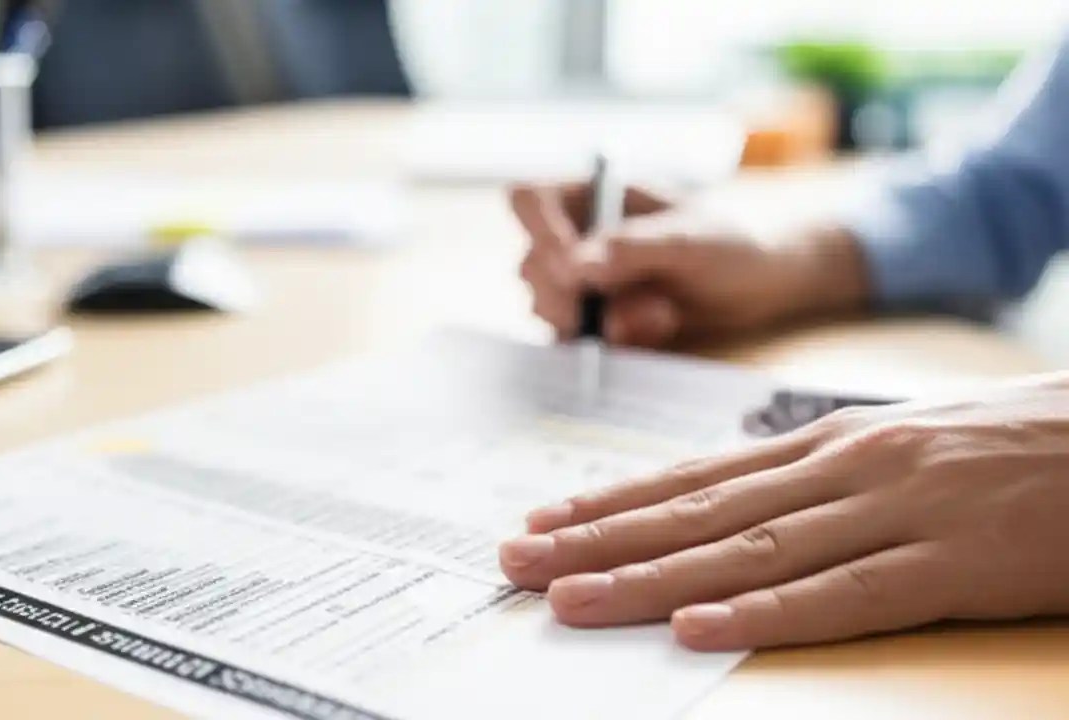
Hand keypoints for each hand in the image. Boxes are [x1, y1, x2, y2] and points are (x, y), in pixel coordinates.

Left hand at [498, 376, 1068, 649]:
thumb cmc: (1018, 445)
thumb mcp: (905, 443)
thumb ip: (824, 473)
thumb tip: (745, 501)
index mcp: (830, 442)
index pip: (696, 475)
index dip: (614, 500)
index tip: (544, 517)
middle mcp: (843, 468)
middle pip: (697, 511)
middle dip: (598, 538)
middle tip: (515, 558)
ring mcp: (895, 512)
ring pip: (746, 551)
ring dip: (649, 578)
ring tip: (568, 597)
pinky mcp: (954, 564)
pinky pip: (846, 595)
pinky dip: (766, 614)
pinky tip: (700, 629)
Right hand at [511, 183, 870, 346]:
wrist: (758, 287)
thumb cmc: (730, 244)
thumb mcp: (691, 239)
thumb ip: (634, 248)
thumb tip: (576, 266)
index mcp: (591, 195)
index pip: (529, 199)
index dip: (539, 232)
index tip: (573, 270)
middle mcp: (574, 235)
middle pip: (531, 265)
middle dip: (571, 297)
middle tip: (615, 315)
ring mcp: (579, 280)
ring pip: (547, 308)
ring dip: (599, 322)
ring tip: (661, 315)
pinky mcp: (591, 320)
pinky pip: (572, 339)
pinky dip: (610, 343)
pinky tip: (656, 328)